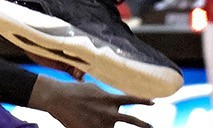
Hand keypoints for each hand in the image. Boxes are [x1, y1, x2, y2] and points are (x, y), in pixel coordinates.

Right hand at [31, 76, 151, 127]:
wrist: (58, 98)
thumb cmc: (75, 91)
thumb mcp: (94, 89)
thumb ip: (106, 96)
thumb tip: (114, 100)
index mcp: (109, 99)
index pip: (131, 99)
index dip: (143, 101)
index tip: (154, 102)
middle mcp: (108, 112)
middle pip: (131, 120)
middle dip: (143, 124)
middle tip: (151, 126)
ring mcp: (101, 124)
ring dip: (110, 126)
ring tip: (110, 121)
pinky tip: (93, 124)